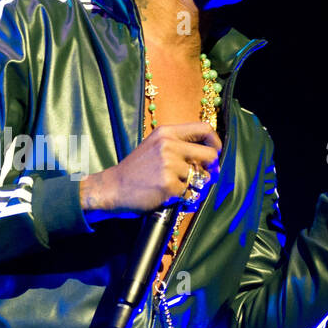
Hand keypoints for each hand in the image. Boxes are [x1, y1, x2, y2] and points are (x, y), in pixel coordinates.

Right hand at [79, 122, 220, 220]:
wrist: (112, 188)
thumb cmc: (135, 171)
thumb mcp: (154, 147)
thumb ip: (178, 146)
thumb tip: (209, 155)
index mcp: (166, 133)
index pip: (204, 129)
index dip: (215, 142)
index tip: (214, 153)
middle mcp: (169, 145)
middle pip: (210, 155)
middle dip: (213, 169)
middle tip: (208, 178)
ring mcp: (169, 165)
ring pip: (201, 177)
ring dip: (194, 186)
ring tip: (176, 188)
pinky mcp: (169, 185)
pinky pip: (190, 193)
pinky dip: (184, 198)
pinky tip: (168, 196)